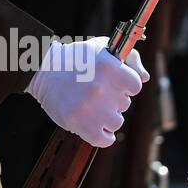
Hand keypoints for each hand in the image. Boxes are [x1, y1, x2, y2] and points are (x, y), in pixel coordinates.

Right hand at [26, 37, 149, 147]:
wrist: (42, 71)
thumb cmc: (75, 58)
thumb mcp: (102, 48)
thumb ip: (130, 58)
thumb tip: (145, 77)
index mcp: (110, 67)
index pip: (135, 85)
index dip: (125, 85)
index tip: (113, 83)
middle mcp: (102, 88)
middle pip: (125, 104)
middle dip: (113, 99)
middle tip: (95, 92)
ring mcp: (91, 108)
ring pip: (116, 121)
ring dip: (107, 116)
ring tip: (92, 107)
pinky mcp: (80, 124)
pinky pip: (104, 140)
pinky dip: (102, 136)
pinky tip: (94, 126)